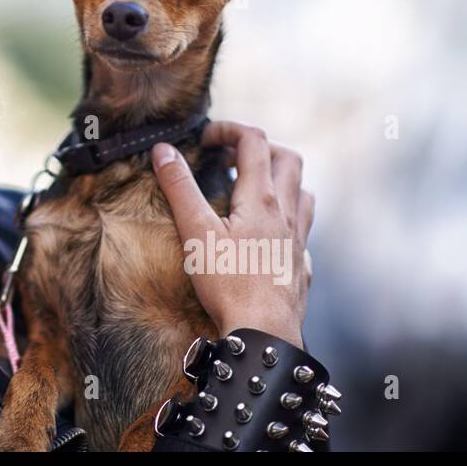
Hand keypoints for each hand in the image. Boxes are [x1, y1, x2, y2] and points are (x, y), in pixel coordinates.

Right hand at [151, 121, 314, 350]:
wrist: (264, 335)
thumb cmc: (229, 284)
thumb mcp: (195, 231)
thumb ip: (179, 188)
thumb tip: (163, 150)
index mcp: (260, 199)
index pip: (254, 141)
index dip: (229, 130)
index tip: (204, 140)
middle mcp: (286, 214)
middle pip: (287, 159)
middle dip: (260, 148)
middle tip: (229, 158)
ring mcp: (298, 242)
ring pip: (303, 193)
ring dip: (280, 180)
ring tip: (252, 189)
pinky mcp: (301, 268)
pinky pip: (303, 232)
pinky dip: (287, 221)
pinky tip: (269, 236)